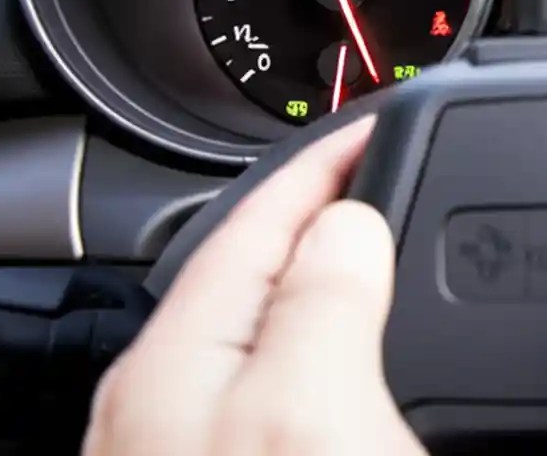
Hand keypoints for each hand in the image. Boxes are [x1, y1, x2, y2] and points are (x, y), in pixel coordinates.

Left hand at [84, 118, 422, 455]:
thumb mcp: (306, 410)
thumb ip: (322, 303)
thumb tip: (346, 223)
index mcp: (178, 364)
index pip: (254, 219)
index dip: (323, 163)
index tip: (378, 123)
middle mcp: (168, 407)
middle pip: (249, 271)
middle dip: (318, 217)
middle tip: (379, 175)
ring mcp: (189, 448)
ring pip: (262, 334)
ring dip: (322, 285)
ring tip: (371, 257)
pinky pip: (279, 390)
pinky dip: (325, 355)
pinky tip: (351, 373)